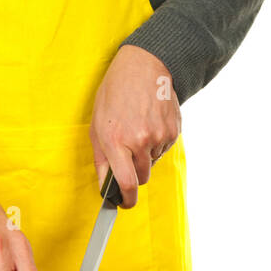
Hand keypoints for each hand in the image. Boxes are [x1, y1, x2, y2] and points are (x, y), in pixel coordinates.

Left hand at [90, 45, 181, 207]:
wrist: (144, 67)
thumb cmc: (115, 93)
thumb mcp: (97, 124)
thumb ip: (101, 159)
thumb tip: (105, 185)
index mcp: (116, 140)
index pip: (126, 183)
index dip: (126, 200)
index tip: (124, 203)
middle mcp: (140, 140)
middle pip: (142, 178)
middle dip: (134, 174)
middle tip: (127, 155)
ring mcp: (159, 136)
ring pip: (152, 163)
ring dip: (145, 156)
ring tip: (137, 129)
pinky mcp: (173, 131)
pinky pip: (163, 149)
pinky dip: (156, 144)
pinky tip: (149, 123)